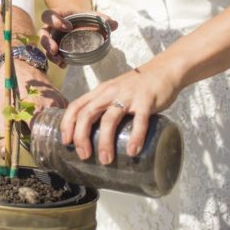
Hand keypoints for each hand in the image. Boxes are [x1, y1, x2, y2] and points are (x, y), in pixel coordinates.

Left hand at [0, 59, 66, 153]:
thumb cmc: (8, 86)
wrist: (20, 63)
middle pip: (48, 132)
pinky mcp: (63, 100)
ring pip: (55, 126)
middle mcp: (51, 105)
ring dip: (45, 128)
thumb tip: (5, 155)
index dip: (32, 145)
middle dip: (39, 138)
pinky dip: (51, 121)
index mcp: (35, 107)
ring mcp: (60, 102)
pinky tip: (41, 118)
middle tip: (29, 138)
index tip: (28, 149)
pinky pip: (59, 118)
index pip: (38, 135)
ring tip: (34, 126)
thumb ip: (3, 131)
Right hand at [39, 9, 117, 67]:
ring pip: (44, 47)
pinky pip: (51, 56)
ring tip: (58, 60)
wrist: (79, 24)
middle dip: (47, 41)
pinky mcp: (54, 50)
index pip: (49, 15)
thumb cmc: (83, 18)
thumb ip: (102, 19)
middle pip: (42, 33)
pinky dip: (57, 61)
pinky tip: (64, 65)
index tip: (69, 27)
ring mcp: (50, 39)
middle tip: (55, 49)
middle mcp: (50, 27)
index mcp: (57, 15)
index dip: (55, 20)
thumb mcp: (92, 16)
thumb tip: (114, 24)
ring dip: (50, 54)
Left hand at [60, 62, 179, 163]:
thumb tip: (95, 136)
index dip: (67, 124)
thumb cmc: (137, 86)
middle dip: (81, 137)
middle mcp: (110, 92)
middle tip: (84, 155)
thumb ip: (105, 107)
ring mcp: (128, 96)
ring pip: (109, 119)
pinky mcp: (146, 101)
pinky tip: (132, 151)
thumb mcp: (115, 92)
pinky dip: (135, 137)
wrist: (164, 70)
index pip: (76, 106)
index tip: (66, 142)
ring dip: (105, 142)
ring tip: (106, 159)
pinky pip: (139, 120)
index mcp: (100, 92)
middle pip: (87, 114)